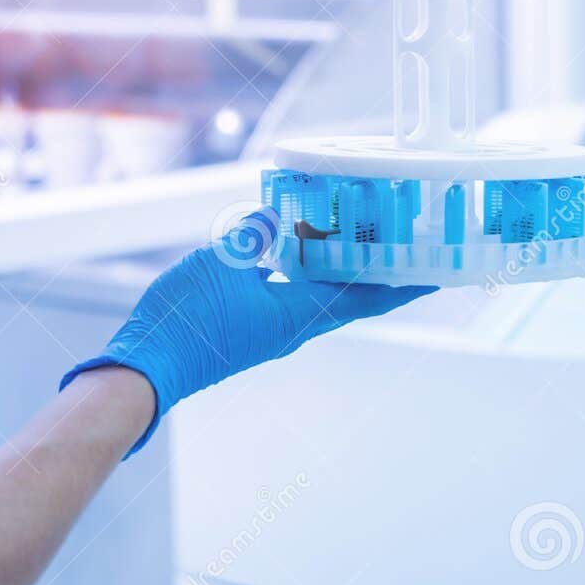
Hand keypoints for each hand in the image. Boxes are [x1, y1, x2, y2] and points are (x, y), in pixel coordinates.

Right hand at [62, 211, 433, 453]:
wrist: (147, 365)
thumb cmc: (186, 319)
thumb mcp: (221, 263)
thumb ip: (254, 236)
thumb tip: (275, 218)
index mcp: (298, 314)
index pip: (366, 296)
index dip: (403, 283)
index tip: (437, 271)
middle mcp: (294, 326)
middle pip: (350, 293)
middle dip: (376, 265)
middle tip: (400, 236)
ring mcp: (272, 328)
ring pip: (319, 292)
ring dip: (338, 263)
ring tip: (353, 229)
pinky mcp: (250, 325)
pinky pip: (290, 292)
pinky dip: (303, 267)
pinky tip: (296, 243)